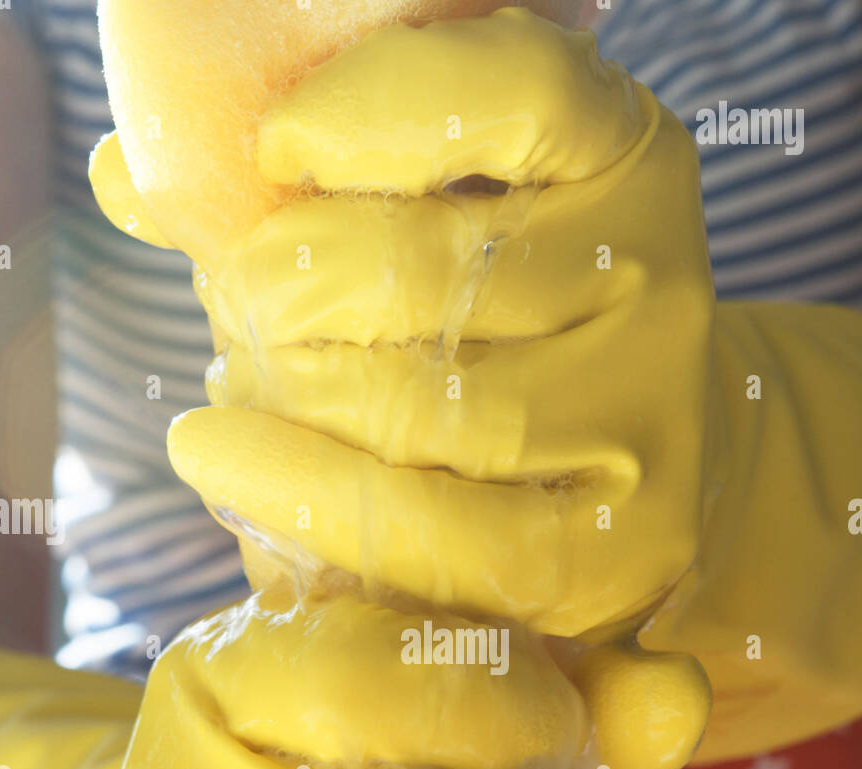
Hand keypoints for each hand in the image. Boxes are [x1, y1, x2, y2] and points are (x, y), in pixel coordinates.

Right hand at [91, 7, 713, 768]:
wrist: (618, 376)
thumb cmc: (484, 477)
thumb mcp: (404, 543)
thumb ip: (304, 529)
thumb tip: (199, 438)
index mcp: (588, 567)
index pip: (430, 543)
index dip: (293, 492)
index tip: (200, 443)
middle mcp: (647, 435)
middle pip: (419, 407)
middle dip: (287, 374)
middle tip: (238, 341)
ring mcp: (661, 297)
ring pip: (438, 275)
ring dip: (304, 267)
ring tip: (260, 273)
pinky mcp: (651, 163)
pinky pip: (515, 108)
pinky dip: (380, 116)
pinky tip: (297, 145)